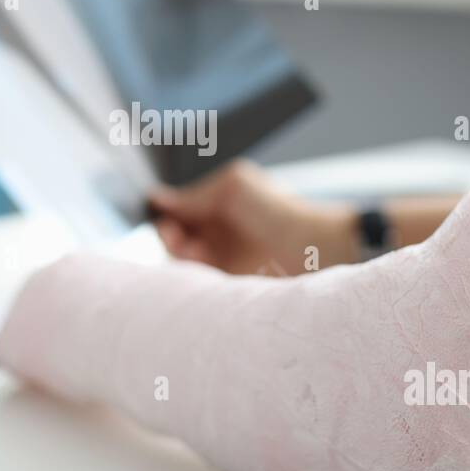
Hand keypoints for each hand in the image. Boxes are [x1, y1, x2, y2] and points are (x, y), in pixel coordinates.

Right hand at [149, 160, 360, 275]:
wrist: (313, 248)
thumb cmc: (279, 211)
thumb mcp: (234, 186)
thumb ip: (194, 194)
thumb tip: (157, 197)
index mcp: (216, 205)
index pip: (177, 209)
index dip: (166, 211)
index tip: (161, 212)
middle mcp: (216, 232)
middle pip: (174, 235)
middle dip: (168, 234)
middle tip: (174, 234)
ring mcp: (220, 258)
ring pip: (182, 259)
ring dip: (180, 254)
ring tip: (193, 249)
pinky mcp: (224, 284)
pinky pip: (196, 282)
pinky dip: (190, 275)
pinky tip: (199, 265)